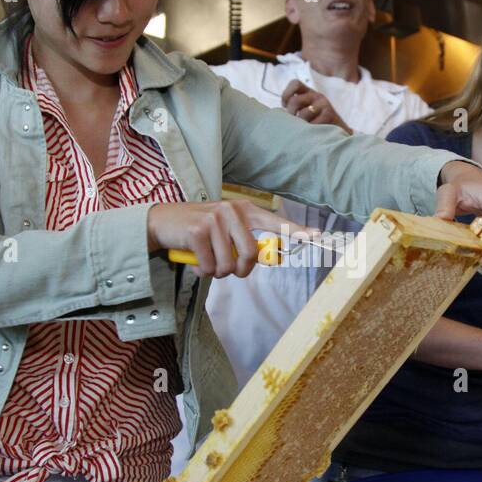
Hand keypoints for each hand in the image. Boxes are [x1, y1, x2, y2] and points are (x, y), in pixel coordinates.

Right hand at [147, 200, 314, 278]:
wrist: (162, 223)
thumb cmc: (199, 231)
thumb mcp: (224, 230)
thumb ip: (245, 240)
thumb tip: (267, 257)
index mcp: (244, 210)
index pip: (276, 221)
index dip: (297, 231)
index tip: (318, 236)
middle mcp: (232, 210)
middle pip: (251, 255)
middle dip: (239, 270)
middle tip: (226, 268)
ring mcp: (215, 219)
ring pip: (229, 265)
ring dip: (217, 272)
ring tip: (206, 260)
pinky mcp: (198, 231)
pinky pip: (210, 268)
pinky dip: (202, 271)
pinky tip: (194, 259)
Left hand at [281, 81, 349, 132]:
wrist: (341, 133)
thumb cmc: (318, 123)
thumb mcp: (308, 111)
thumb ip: (296, 108)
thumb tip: (277, 114)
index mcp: (310, 92)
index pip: (295, 83)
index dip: (286, 94)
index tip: (285, 106)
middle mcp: (317, 96)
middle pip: (295, 101)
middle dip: (290, 113)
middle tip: (293, 122)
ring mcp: (324, 104)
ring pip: (303, 114)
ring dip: (301, 124)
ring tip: (305, 129)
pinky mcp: (329, 115)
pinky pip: (312, 124)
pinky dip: (310, 130)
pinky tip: (313, 133)